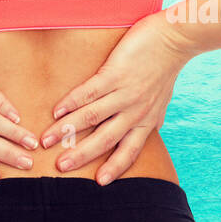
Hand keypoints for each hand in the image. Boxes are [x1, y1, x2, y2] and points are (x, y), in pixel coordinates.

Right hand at [40, 13, 196, 184]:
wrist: (174, 38)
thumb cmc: (166, 68)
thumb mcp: (163, 99)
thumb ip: (154, 117)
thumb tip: (154, 128)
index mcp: (146, 121)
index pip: (129, 151)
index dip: (114, 167)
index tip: (99, 183)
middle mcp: (135, 111)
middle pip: (106, 139)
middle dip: (82, 155)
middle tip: (60, 167)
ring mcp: (125, 92)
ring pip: (92, 117)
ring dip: (67, 130)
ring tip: (47, 140)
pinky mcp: (116, 73)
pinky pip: (89, 92)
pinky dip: (71, 102)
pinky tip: (56, 110)